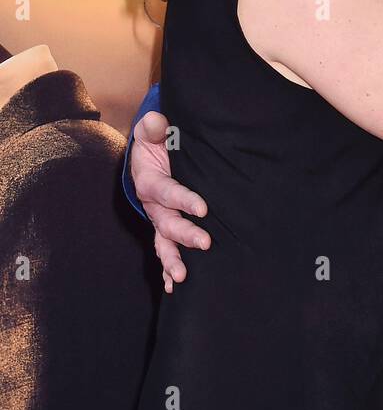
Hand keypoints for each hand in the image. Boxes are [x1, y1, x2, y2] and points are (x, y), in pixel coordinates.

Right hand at [130, 109, 209, 293]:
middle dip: (185, 235)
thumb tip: (157, 122)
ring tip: (182, 278)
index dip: (184, 200)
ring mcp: (158, 219)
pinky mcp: (165, 228)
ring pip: (164, 243)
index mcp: (150, 182)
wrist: (150, 156)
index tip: (203, 209)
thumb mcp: (152, 131)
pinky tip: (174, 287)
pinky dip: (167, 270)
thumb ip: (154, 127)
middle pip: (167, 223)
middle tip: (205, 243)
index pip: (168, 192)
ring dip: (172, 261)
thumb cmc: (156, 143)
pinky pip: (165, 250)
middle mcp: (153, 206)